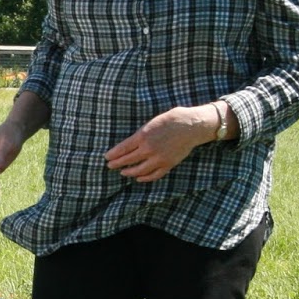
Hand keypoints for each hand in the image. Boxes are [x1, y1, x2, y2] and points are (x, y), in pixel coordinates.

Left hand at [104, 105, 218, 182]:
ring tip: (122, 172)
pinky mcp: (168, 164)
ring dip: (129, 172)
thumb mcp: (151, 123)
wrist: (192, 126)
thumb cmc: (171, 120)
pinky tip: (139, 178)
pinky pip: (154, 175)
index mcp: (142, 136)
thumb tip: (128, 144)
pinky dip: (145, 178)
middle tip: (110, 165)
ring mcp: (159, 158)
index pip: (122, 149)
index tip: (106, 157)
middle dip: (116, 164)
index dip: (113, 155)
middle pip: (127, 160)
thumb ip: (139, 135)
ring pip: (139, 170)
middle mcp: (149, 149)